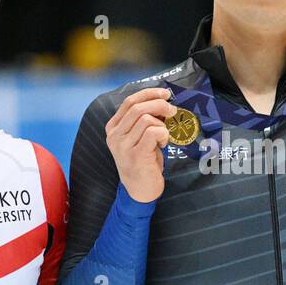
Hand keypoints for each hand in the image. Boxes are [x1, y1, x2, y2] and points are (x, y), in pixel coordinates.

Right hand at [105, 87, 174, 203]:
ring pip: (146, 119)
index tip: (165, 93)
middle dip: (159, 104)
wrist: (140, 190)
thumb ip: (143, 120)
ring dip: (162, 125)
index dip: (149, 93)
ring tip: (164, 136)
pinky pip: (153, 132)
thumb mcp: (138, 138)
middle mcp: (114, 135)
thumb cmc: (143, 162)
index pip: (129, 101)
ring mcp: (123, 146)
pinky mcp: (136, 155)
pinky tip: (163, 144)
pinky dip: (163, 134)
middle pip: (138, 107)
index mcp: (113, 127)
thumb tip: (162, 102)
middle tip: (173, 111)